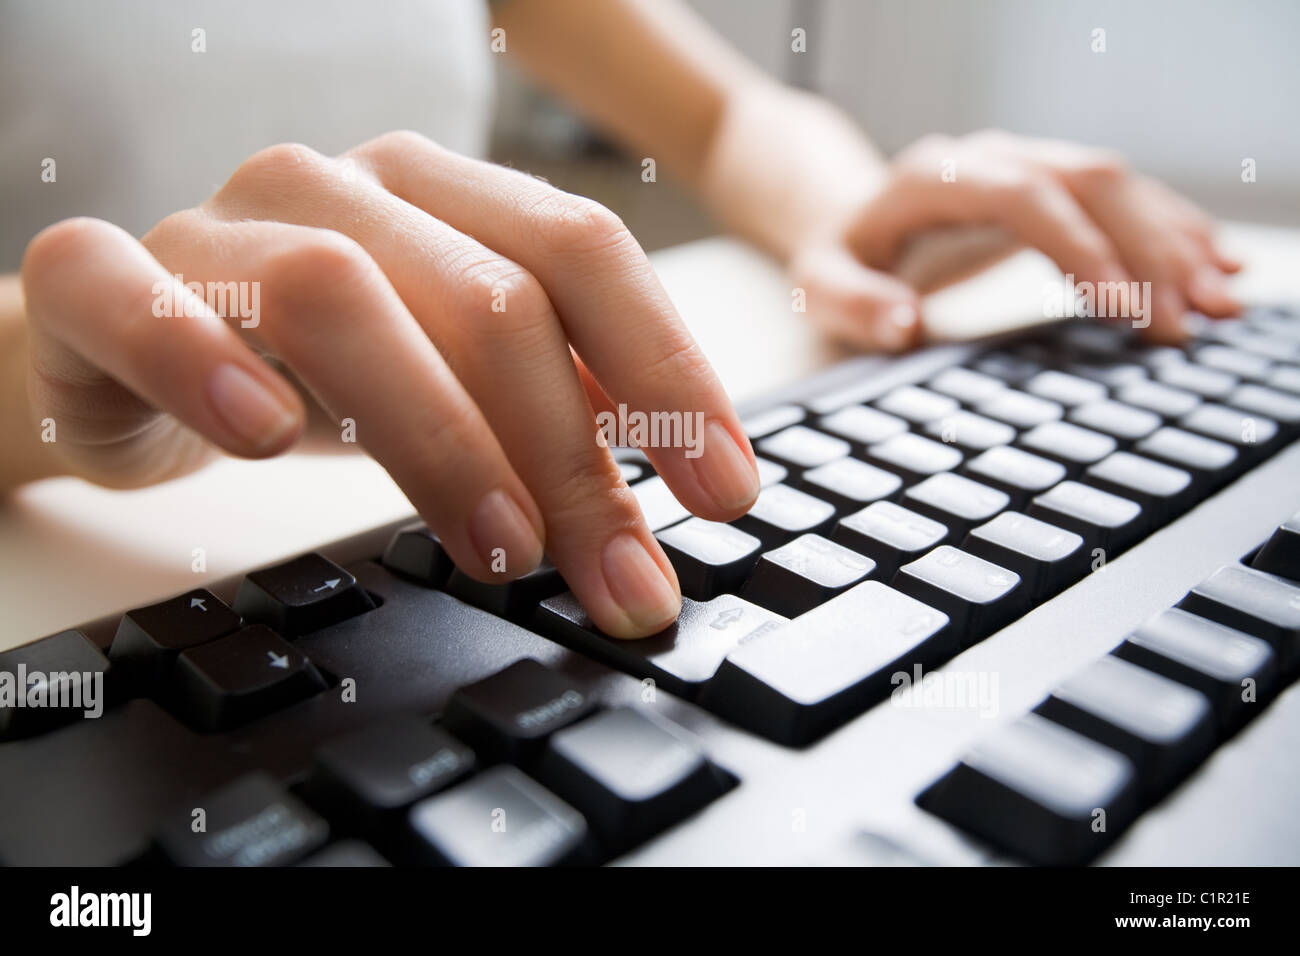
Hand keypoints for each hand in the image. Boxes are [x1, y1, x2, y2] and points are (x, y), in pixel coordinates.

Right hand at [19, 131, 760, 637]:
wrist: (125, 352)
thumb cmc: (311, 370)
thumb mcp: (453, 387)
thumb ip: (552, 406)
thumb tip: (677, 475)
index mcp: (441, 199)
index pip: (584, 252)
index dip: (668, 369)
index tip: (727, 490)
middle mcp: (341, 189)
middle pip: (487, 294)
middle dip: (572, 453)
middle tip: (619, 575)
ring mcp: (219, 227)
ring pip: (341, 293)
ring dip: (439, 435)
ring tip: (499, 550)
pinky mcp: (100, 280)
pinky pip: (140, 299)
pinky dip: (205, 362)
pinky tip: (264, 437)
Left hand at [789, 129, 1240, 347]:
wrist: (851, 215)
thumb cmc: (840, 256)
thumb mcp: (822, 285)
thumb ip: (855, 304)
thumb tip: (903, 324)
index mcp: (937, 177)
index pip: (1024, 198)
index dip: (1079, 246)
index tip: (1121, 306)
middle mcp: (992, 157)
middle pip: (1089, 184)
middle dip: (1147, 251)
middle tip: (1190, 322)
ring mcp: (1028, 165)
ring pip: (1119, 186)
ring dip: (1174, 242)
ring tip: (1219, 304)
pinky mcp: (1052, 186)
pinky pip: (1124, 198)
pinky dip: (1171, 232)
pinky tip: (1213, 265)